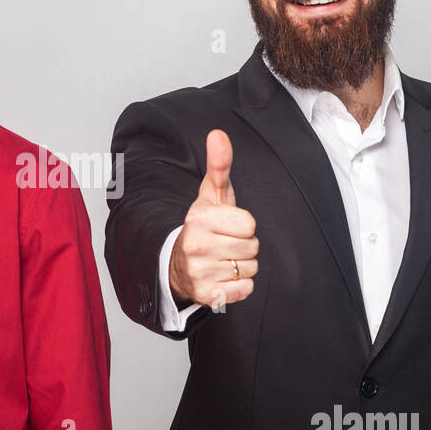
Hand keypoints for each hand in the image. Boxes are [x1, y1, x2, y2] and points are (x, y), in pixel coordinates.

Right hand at [168, 129, 258, 308]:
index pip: (250, 224)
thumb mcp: (211, 195)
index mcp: (199, 220)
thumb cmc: (204, 226)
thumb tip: (219, 134)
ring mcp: (200, 273)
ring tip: (223, 260)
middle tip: (225, 244)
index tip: (227, 227)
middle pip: (252, 247)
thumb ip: (219, 165)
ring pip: (251, 268)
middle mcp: (196, 246)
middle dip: (244, 246)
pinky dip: (240, 286)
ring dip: (242, 266)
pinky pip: (245, 290)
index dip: (244, 225)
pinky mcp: (207, 295)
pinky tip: (223, 277)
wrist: (178, 263)